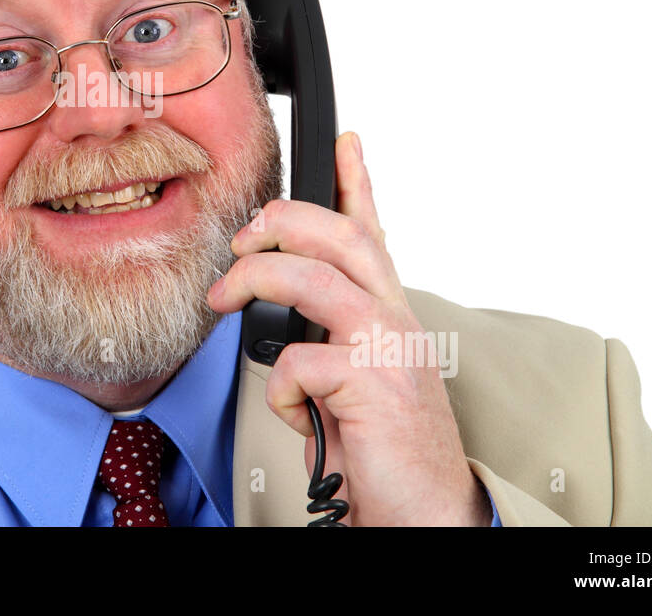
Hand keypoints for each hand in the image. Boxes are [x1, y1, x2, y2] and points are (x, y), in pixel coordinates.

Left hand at [206, 132, 491, 525]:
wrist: (426, 511)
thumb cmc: (384, 448)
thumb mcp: (354, 379)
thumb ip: (330, 337)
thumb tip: (275, 315)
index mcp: (390, 313)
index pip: (373, 232)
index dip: (358, 182)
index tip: (345, 140)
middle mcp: (396, 320)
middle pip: (340, 234)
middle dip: (281, 220)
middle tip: (240, 238)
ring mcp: (388, 347)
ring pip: (314, 275)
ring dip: (256, 275)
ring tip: (225, 296)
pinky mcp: (373, 384)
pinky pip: (298, 358)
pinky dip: (278, 383)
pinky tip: (292, 407)